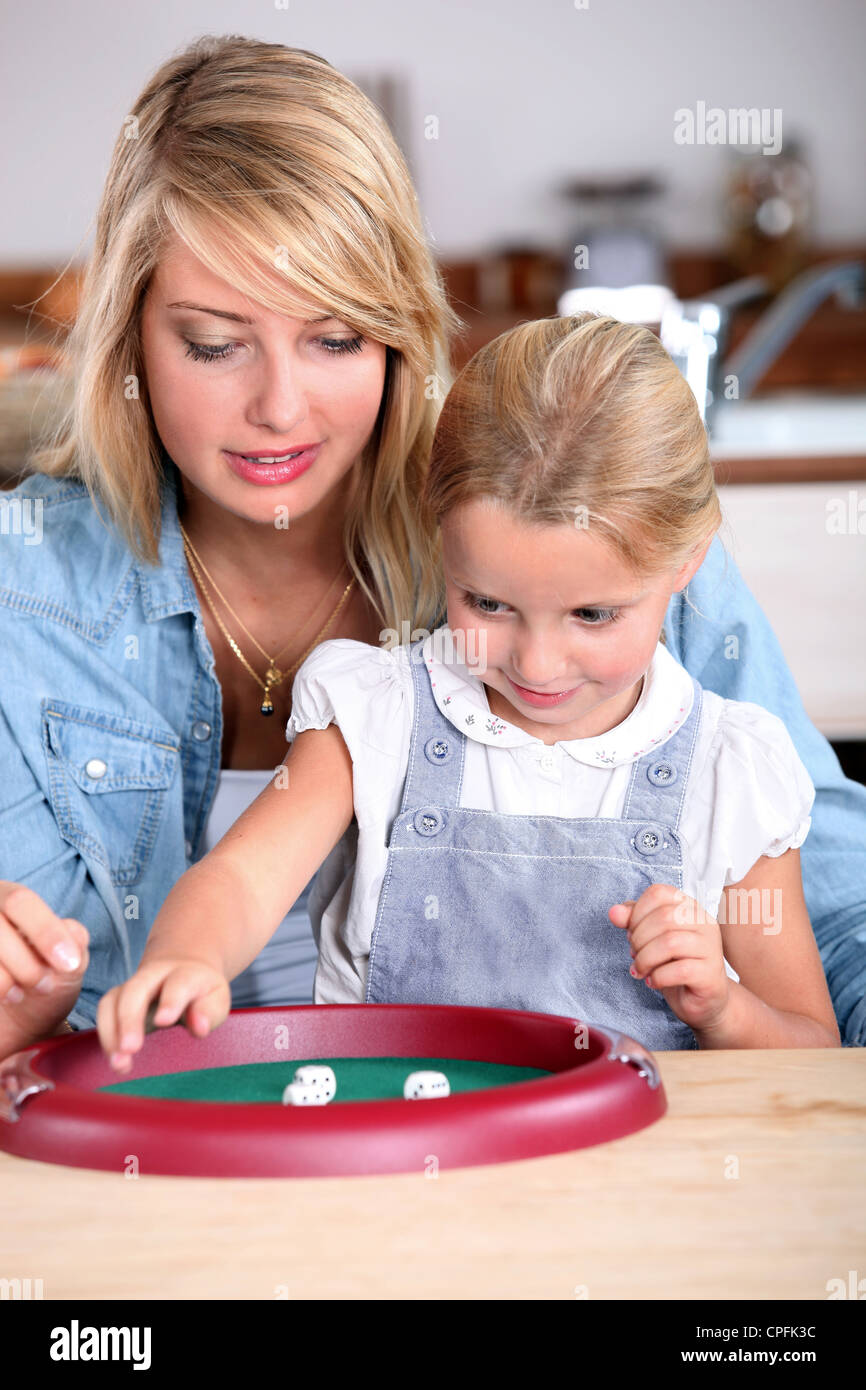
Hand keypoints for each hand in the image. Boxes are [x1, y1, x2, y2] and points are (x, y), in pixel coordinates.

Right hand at [0, 882, 89, 1058]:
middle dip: (26, 963)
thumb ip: (75, 940)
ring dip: (7, 980)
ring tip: (23, 995)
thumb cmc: (47, 980)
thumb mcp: (70, 962)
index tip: (68, 964)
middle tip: (45, 986)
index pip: (20, 901)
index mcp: (11, 899)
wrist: (20, 1020)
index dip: (45, 931)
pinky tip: (7, 997)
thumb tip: (71, 930)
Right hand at [97, 957, 230, 1071]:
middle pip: (136, 989)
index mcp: (187, 973)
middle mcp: (156, 974)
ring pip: (113, 999)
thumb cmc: (202, 991)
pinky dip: (106, 1035)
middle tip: (130, 1049)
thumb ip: (209, 1011)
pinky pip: (105, 1011)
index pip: (179, 983)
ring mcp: (134, 984)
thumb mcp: (217, 998)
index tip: (164, 1021)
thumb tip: (199, 1027)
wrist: (184, 966)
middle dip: (129, 1018)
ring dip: (111, 1032)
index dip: (171, 1001)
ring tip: (119, 1062)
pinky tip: (114, 1057)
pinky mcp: (119, 997)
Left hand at [609, 883, 730, 1033]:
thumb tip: (614, 912)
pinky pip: (680, 970)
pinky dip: (658, 977)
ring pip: (671, 943)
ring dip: (645, 959)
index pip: (658, 893)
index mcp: (689, 907)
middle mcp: (704, 922)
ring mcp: (710, 947)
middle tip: (634, 955)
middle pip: (664, 917)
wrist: (702, 999)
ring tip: (640, 970)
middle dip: (639, 938)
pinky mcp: (710, 973)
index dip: (637, 912)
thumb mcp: (650, 938)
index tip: (632, 932)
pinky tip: (653, 982)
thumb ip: (633, 921)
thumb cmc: (675, 964)